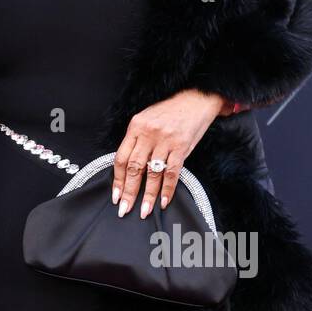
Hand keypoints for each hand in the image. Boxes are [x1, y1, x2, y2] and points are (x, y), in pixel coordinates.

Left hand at [111, 89, 224, 218]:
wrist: (196, 99)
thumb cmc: (169, 111)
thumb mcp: (146, 119)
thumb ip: (137, 140)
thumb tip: (127, 167)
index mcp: (135, 126)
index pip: (120, 157)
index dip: (117, 179)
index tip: (115, 196)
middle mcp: (148, 133)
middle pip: (134, 168)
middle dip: (128, 192)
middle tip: (124, 210)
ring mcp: (165, 140)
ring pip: (152, 173)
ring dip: (147, 195)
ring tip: (144, 211)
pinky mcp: (182, 146)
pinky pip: (172, 172)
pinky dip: (168, 189)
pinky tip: (164, 201)